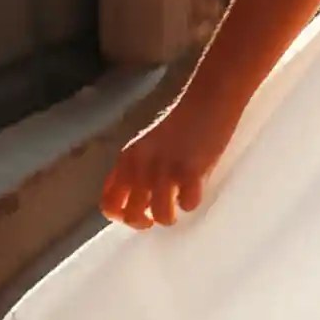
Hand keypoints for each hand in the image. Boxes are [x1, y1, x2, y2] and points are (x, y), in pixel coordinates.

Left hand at [100, 90, 238, 229]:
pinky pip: (188, 204)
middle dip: (146, 222)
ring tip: (180, 206)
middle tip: (159, 216)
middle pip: (133, 215)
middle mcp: (142, 167)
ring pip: (161, 215)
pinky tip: (197, 188)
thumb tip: (143, 199)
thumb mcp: (151, 142)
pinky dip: (193, 200)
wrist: (209, 97)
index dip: (121, 215)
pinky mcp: (191, 171)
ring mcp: (166, 170)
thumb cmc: (185, 118)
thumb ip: (141, 167)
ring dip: (171, 215)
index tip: (138, 214)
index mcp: (129, 158)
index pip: (109, 201)